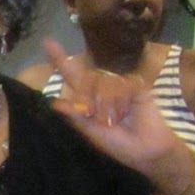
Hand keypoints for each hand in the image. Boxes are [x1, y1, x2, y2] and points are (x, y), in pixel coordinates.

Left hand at [41, 40, 194, 194]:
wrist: (145, 151)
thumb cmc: (119, 144)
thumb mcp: (93, 133)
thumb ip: (76, 116)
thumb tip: (55, 103)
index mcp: (90, 99)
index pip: (74, 76)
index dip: (61, 60)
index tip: (48, 43)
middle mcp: (103, 88)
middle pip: (87, 77)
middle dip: (87, 97)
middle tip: (96, 116)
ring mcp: (120, 85)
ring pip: (103, 81)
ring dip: (106, 103)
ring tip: (116, 119)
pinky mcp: (136, 85)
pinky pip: (121, 84)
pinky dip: (121, 100)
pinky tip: (127, 111)